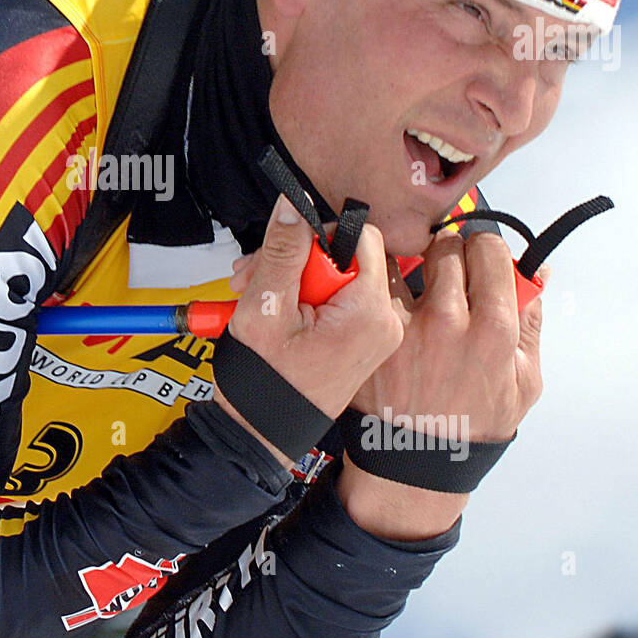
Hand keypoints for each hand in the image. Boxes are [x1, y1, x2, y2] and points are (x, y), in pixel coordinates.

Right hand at [218, 195, 403, 445]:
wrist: (261, 433)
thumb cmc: (264, 386)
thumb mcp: (265, 309)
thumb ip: (283, 251)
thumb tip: (293, 205)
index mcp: (369, 312)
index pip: (360, 237)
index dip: (317, 237)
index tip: (284, 255)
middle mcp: (382, 322)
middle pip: (345, 256)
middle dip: (295, 260)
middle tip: (254, 277)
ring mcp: (373, 334)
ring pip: (336, 277)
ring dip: (293, 278)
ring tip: (257, 299)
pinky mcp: (361, 340)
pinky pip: (337, 301)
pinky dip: (304, 299)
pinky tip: (276, 313)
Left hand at [351, 229, 545, 441]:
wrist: (418, 464)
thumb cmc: (475, 425)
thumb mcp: (524, 380)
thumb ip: (532, 319)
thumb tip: (538, 270)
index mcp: (493, 328)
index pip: (489, 248)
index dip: (486, 248)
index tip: (481, 257)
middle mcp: (446, 321)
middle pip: (447, 245)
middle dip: (450, 252)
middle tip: (448, 269)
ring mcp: (402, 327)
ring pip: (402, 258)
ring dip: (408, 264)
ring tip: (413, 283)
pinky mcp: (369, 336)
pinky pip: (370, 289)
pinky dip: (376, 286)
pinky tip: (386, 301)